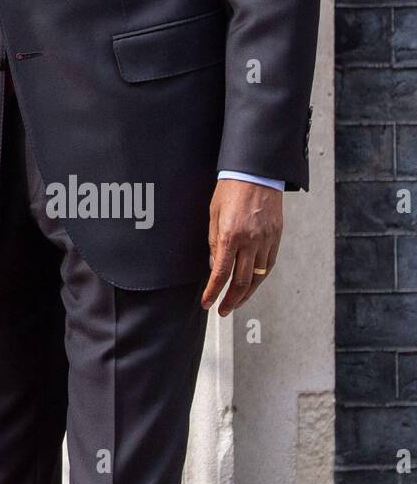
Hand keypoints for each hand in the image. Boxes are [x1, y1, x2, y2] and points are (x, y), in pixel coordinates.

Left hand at [201, 179, 282, 315]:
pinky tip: (253, 285)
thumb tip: (213, 266)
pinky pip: (269, 265)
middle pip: (242, 281)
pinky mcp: (277, 238)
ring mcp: (266, 240)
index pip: (221, 273)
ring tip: (236, 302)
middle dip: (231, 300)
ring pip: (258, 277)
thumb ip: (213, 242)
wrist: (256, 173)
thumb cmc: (230, 190)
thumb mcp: (213, 214)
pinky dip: (260, 278)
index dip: (213, 292)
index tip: (207, 303)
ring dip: (246, 294)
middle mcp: (250, 241)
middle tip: (222, 310)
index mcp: (231, 235)